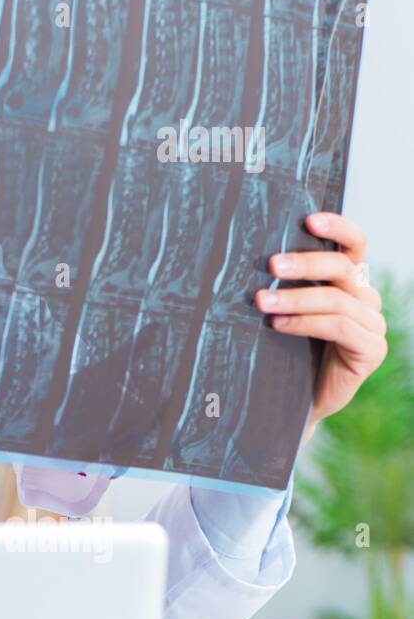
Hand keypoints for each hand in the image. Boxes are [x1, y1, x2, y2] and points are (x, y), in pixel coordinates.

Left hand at [256, 211, 386, 445]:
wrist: (290, 397)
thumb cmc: (281, 345)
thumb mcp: (282, 307)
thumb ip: (281, 282)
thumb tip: (245, 251)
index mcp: (349, 280)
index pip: (354, 244)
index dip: (338, 228)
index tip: (309, 220)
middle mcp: (366, 297)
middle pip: (343, 268)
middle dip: (305, 264)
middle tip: (271, 265)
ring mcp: (373, 324)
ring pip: (337, 300)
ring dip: (295, 298)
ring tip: (261, 301)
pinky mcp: (371, 350)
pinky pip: (339, 328)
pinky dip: (305, 322)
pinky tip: (278, 324)